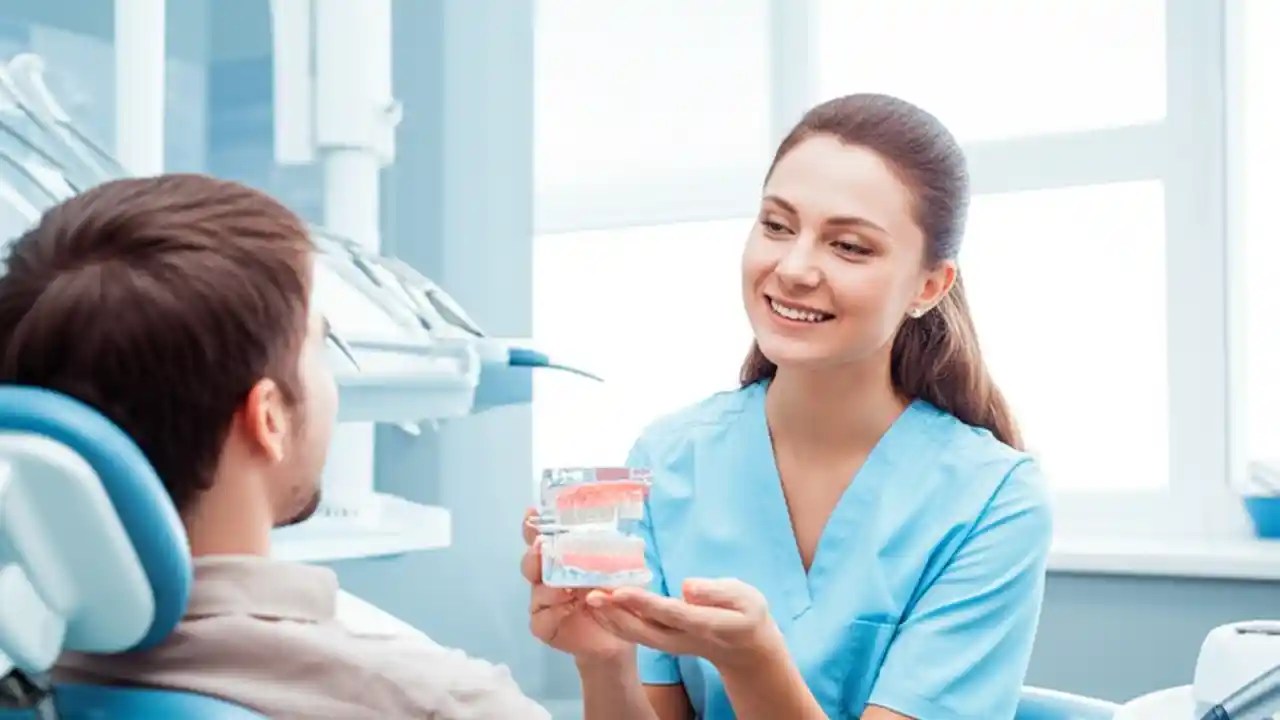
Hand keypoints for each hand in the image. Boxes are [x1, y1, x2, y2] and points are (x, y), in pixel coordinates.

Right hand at [521, 508, 633, 663]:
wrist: (621, 635)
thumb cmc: (618, 596)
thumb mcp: (620, 570)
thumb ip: (610, 553)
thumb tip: (610, 533)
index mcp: (563, 559)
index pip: (543, 539)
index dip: (533, 526)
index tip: (532, 514)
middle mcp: (548, 577)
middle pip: (531, 562)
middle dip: (535, 554)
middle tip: (543, 547)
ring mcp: (543, 602)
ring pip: (536, 589)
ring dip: (549, 586)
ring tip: (567, 587)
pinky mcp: (544, 625)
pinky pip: (541, 617)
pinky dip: (553, 612)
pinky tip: (567, 608)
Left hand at [586, 577, 784, 671]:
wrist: (747, 649)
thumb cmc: (747, 615)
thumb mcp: (745, 597)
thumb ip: (716, 592)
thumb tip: (686, 586)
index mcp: (705, 624)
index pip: (670, 613)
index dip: (644, 603)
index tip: (621, 591)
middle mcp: (683, 638)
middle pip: (646, 629)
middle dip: (617, 614)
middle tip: (593, 595)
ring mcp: (672, 644)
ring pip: (637, 635)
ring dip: (612, 619)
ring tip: (591, 598)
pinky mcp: (664, 642)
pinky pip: (637, 634)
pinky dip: (617, 622)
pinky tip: (602, 608)